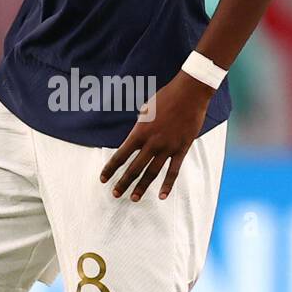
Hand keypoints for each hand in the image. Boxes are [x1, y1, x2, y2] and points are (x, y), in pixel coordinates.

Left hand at [99, 72, 213, 200]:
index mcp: (139, 132)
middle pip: (134, 168)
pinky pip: (173, 171)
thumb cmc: (165, 98)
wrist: (189, 93)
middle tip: (115, 194)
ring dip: (141, 187)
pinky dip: (167, 185)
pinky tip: (161, 196)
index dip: (110, 169)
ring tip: (133, 198)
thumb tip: (136, 138)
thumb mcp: (145, 110)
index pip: (120, 155)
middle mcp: (151, 143)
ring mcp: (167, 148)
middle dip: (123, 183)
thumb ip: (140, 127)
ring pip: (151, 173)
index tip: (103, 179)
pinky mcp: (182, 149)